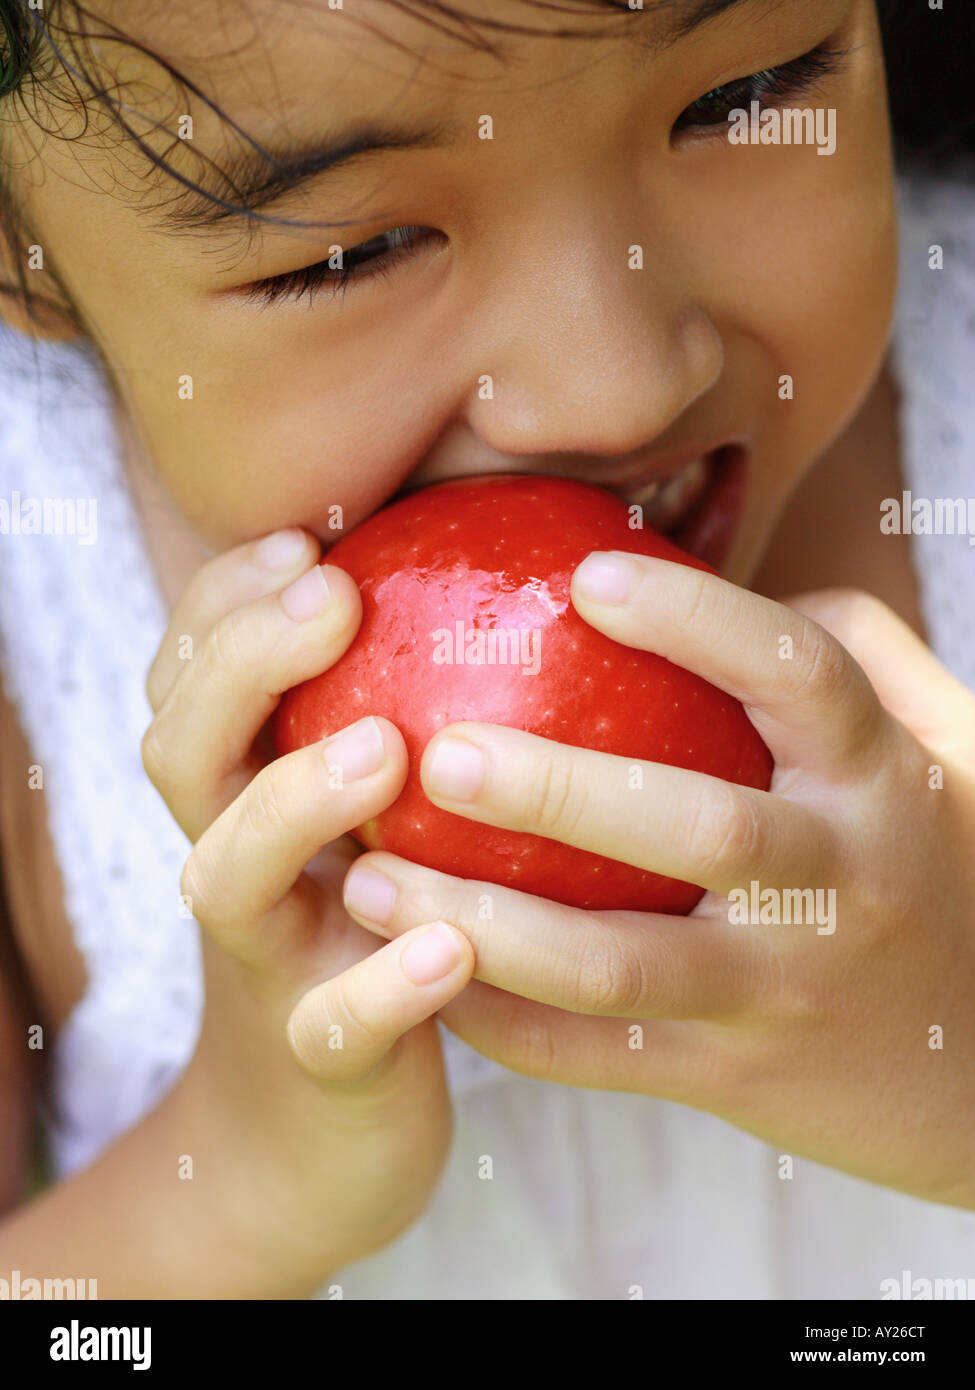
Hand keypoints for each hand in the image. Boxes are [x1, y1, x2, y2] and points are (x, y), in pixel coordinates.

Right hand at [141, 528, 473, 1282]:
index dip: (226, 605)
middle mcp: (241, 870)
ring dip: (293, 805)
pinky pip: (334, 1026)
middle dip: (240, 667)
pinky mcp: (323, 1064)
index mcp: (247, 800)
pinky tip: (452, 942)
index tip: (310, 544)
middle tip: (333, 599)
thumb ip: (402, 720)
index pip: (194, 681)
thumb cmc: (374, 943)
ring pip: (226, 882)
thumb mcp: (374, 826)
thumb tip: (516, 591)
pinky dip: (384, 984)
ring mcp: (270, 967)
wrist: (315, 1144)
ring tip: (384, 746)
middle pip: (182, 756)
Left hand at [341, 553, 974, 1209]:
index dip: (698, 620)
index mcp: (883, 778)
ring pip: (622, 966)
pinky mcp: (732, 1080)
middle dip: (561, 789)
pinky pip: (596, 1056)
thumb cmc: (939, 870)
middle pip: (700, 827)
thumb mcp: (939, 751)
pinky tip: (413, 966)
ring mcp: (784, 990)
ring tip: (375, 876)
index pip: (800, 676)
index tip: (586, 576)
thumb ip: (854, 655)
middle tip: (440, 750)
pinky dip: (500, 1018)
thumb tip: (731, 569)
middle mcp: (841, 881)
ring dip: (490, 925)